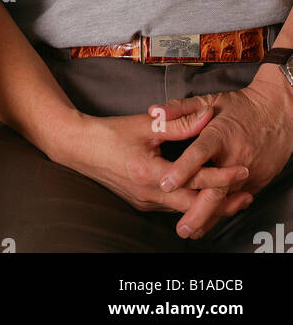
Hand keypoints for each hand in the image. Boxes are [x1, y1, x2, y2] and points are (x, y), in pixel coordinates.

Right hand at [66, 106, 251, 219]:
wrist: (78, 146)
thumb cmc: (108, 133)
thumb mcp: (145, 123)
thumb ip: (179, 122)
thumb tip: (207, 116)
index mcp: (150, 174)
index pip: (194, 180)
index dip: (221, 176)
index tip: (242, 170)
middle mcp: (149, 194)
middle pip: (194, 205)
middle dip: (222, 202)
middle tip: (246, 195)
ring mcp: (144, 202)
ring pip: (184, 209)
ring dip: (207, 203)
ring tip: (231, 197)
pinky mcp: (141, 202)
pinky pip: (172, 206)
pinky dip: (190, 202)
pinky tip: (200, 195)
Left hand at [150, 79, 292, 239]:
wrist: (278, 113)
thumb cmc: (241, 106)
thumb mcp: (210, 100)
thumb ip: (181, 108)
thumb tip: (155, 111)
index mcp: (220, 133)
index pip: (199, 153)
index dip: (182, 168)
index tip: (166, 182)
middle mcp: (235, 156)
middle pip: (216, 187)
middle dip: (198, 210)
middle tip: (182, 227)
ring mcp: (248, 171)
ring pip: (227, 200)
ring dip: (209, 217)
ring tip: (192, 231)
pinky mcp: (257, 180)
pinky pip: (237, 199)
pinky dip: (223, 210)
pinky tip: (210, 220)